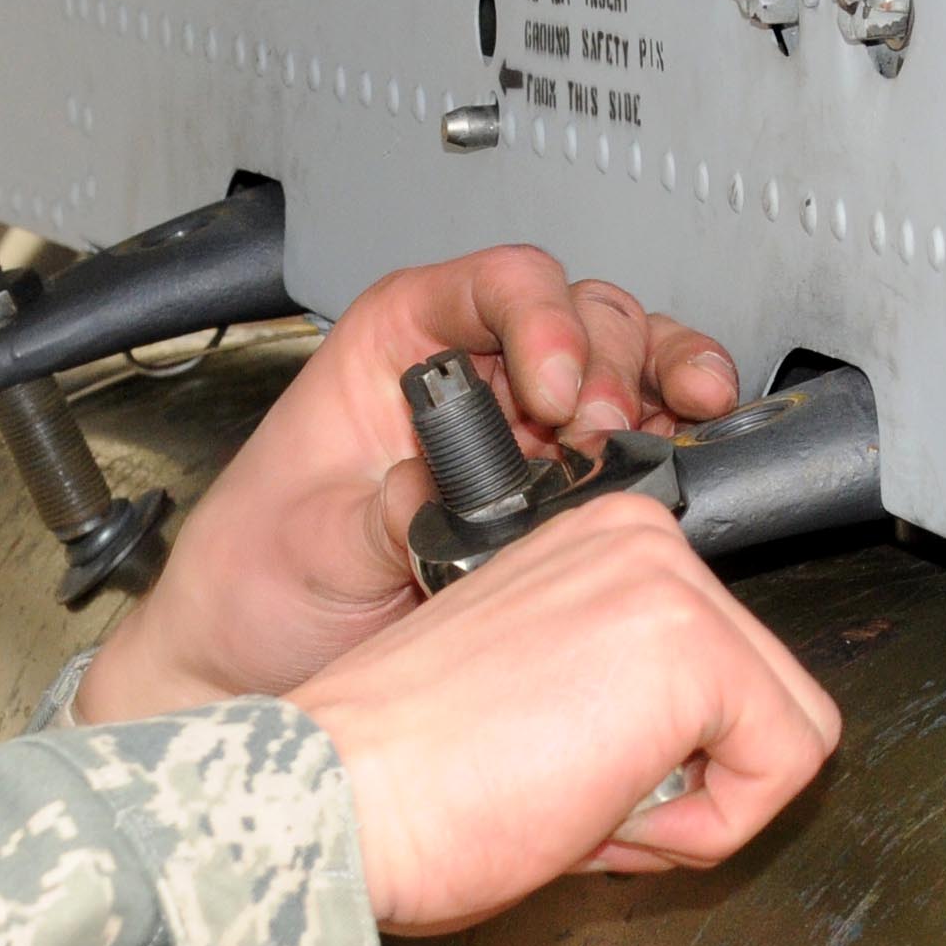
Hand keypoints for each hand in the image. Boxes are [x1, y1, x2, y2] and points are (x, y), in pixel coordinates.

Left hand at [76, 247, 740, 718]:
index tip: (552, 391)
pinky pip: (643, 437)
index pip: (497, 284)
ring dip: (662, 388)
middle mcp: (473, 369)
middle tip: (604, 432)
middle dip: (612, 362)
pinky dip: (676, 438)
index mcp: (400, 342)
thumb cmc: (255, 576)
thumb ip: (375, 517)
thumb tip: (438, 501)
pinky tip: (689, 450)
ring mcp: (525, 426)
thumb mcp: (303, 543)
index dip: (540, 322)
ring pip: (627, 362)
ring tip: (676, 426)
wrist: (262, 661)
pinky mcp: (564, 487)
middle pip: (582, 312)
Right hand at [285, 497, 841, 931]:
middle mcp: (641, 539)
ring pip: (787, 732)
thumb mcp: (532, 695)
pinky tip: (600, 816)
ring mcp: (669, 584)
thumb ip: (619, 693)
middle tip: (573, 802)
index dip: (663, 762)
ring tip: (578, 804)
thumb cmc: (395, 776)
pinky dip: (709, 831)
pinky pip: (784, 765)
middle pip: (767, 696)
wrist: (328, 799)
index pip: (721, 666)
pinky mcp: (691, 647)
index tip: (566, 773)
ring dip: (697, 808)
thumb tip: (695, 753)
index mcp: (600, 541)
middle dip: (690, 784)